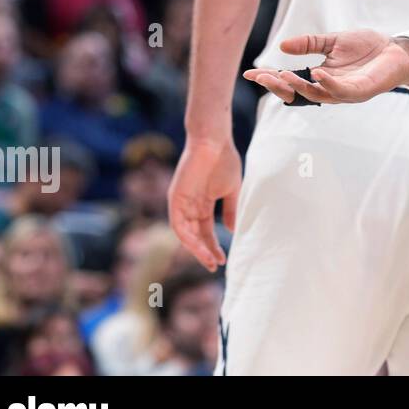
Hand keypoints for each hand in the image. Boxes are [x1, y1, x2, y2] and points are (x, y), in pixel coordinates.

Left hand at [168, 136, 241, 270]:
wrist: (214, 142)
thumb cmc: (224, 161)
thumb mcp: (231, 190)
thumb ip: (231, 210)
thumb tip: (233, 230)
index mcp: (203, 205)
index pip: (206, 232)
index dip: (214, 246)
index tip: (222, 260)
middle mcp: (190, 206)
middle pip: (195, 236)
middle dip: (204, 252)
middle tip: (213, 266)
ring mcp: (182, 203)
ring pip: (185, 233)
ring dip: (195, 248)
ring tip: (207, 260)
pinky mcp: (175, 198)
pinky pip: (177, 223)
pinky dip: (186, 236)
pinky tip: (196, 246)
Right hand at [242, 29, 408, 103]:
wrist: (397, 49)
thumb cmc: (368, 47)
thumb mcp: (333, 41)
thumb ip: (310, 44)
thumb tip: (282, 47)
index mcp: (321, 78)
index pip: (291, 82)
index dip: (270, 79)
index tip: (249, 72)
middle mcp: (330, 89)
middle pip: (298, 94)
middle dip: (278, 87)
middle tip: (261, 77)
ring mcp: (345, 93)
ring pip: (317, 95)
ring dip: (299, 86)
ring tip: (283, 75)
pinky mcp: (361, 91)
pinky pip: (341, 91)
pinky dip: (328, 83)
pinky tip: (318, 72)